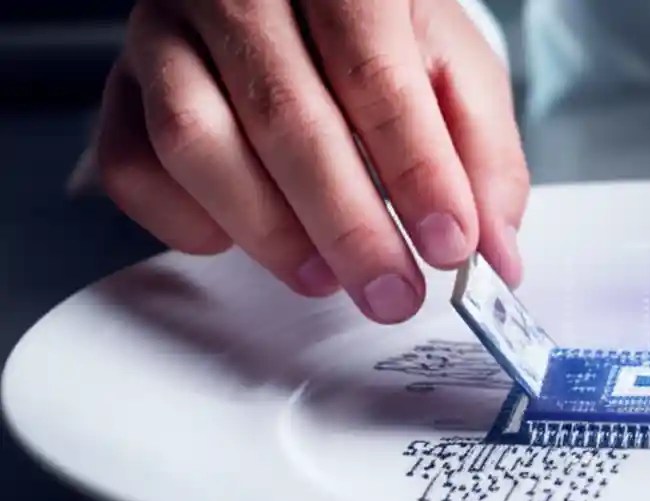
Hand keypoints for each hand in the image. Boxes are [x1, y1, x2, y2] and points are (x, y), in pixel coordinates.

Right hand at [94, 0, 527, 323]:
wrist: (309, 2)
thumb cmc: (387, 39)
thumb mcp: (458, 76)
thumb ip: (484, 159)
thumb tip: (495, 253)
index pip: (372, 69)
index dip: (414, 167)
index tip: (449, 244)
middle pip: (285, 113)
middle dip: (348, 224)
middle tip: (392, 292)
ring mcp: (168, 33)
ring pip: (195, 140)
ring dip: (268, 230)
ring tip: (326, 277)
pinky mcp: (125, 86)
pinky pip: (133, 166)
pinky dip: (188, 223)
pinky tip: (245, 239)